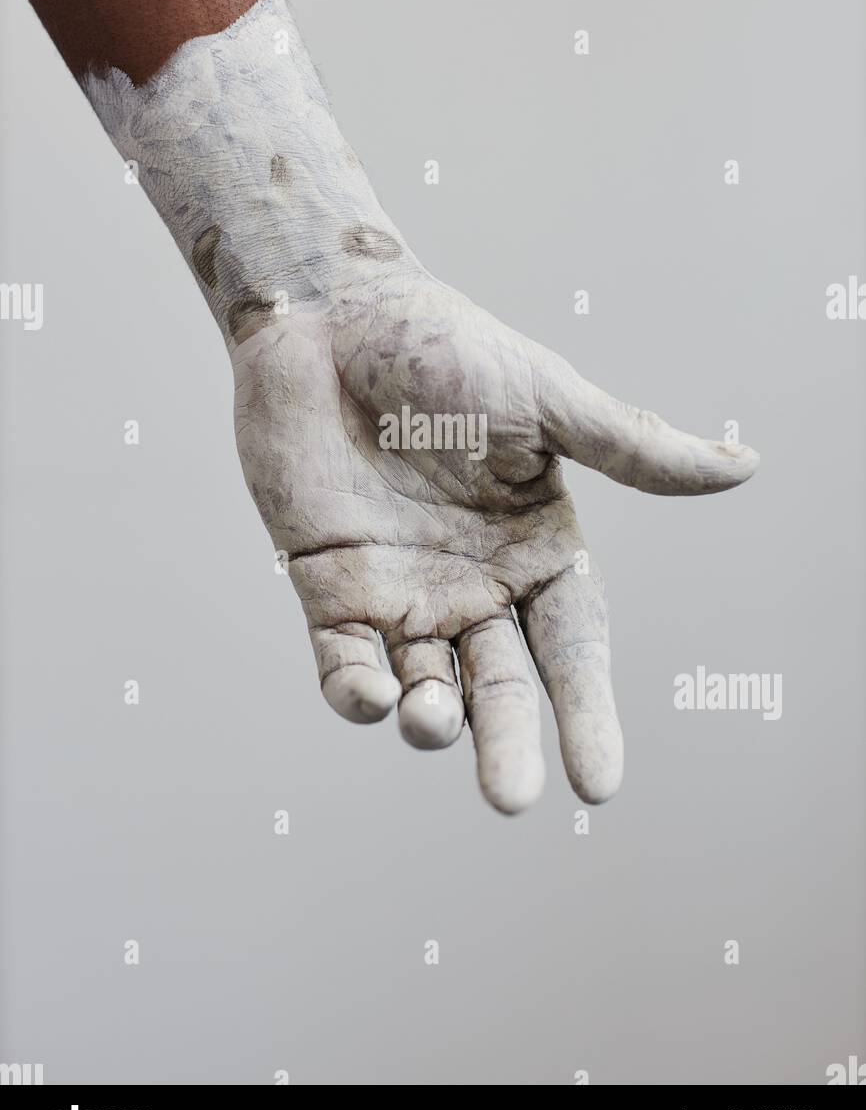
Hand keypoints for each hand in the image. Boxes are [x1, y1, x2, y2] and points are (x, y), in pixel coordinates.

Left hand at [231, 257, 758, 813]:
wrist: (329, 313)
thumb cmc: (443, 346)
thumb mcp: (547, 398)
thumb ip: (633, 449)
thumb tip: (746, 466)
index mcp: (537, 545)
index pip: (574, 646)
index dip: (588, 712)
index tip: (599, 784)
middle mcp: (475, 580)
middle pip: (502, 685)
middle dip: (508, 742)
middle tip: (509, 796)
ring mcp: (402, 589)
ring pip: (424, 686)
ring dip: (431, 720)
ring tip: (434, 720)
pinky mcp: (330, 586)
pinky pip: (344, 662)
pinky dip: (357, 691)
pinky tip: (371, 696)